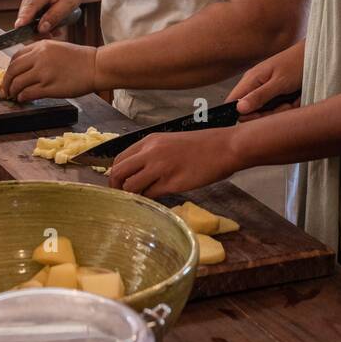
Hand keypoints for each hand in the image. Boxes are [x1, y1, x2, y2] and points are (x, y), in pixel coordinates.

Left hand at [2, 40, 96, 101]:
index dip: (9, 70)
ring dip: (13, 91)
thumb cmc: (81, 59)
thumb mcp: (57, 48)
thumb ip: (40, 54)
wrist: (96, 66)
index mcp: (41, 46)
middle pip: (12, 70)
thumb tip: (26, 68)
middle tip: (5, 90)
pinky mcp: (49, 87)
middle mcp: (39, 57)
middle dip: (6, 82)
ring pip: (18, 83)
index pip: (15, 57)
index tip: (8, 77)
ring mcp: (44, 72)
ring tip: (14, 96)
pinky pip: (28, 93)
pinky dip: (22, 97)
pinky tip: (24, 99)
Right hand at [16, 0, 84, 34]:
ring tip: (57, 31)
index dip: (23, 19)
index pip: (29, 7)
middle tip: (53, 36)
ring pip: (27, 21)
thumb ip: (55, 15)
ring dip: (40, 29)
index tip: (19, 28)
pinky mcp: (30, 5)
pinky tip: (53, 27)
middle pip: (25, 18)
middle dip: (37, 31)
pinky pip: (31, 19)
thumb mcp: (69, 3)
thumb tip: (41, 29)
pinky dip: (41, 25)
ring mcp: (28, 1)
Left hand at [109, 127, 240, 197]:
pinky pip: (150, 195)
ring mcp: (160, 168)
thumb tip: (136, 174)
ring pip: (131, 186)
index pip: (119, 159)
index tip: (119, 185)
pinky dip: (149, 200)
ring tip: (144, 198)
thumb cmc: (202, 145)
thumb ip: (151, 155)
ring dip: (134, 195)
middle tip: (123, 197)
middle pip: (118, 173)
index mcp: (149, 141)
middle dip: (117, 188)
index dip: (115, 175)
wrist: (225, 147)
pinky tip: (157, 199)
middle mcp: (150, 152)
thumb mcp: (170, 142)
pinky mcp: (172, 183)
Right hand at [227, 40, 304, 116]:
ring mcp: (264, 90)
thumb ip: (259, 96)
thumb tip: (239, 109)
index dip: (243, 115)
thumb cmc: (297, 64)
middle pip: (249, 112)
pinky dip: (285, 108)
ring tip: (291, 101)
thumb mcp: (279, 83)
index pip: (232, 103)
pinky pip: (274, 109)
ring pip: (263, 113)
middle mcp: (254, 86)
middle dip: (267, 115)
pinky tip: (294, 101)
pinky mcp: (274, 94)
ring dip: (279, 112)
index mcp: (250, 80)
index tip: (261, 116)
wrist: (314, 57)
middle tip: (284, 106)